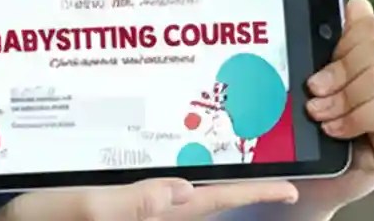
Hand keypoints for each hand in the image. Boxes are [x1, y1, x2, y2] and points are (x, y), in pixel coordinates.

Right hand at [0, 177, 298, 220]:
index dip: (255, 194)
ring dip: (210, 180)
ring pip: (182, 196)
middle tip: (275, 168)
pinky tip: (172, 165)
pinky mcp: (111, 208)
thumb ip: (129, 203)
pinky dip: (170, 179)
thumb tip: (181, 191)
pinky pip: (152, 193)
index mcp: (148, 215)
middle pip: (206, 200)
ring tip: (236, 158)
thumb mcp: (79, 209)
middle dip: (242, 184)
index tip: (293, 187)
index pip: (214, 201)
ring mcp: (129, 214)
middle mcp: (146, 216)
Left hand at [294, 0, 373, 215]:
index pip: (373, 25)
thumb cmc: (316, 129)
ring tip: (321, 114)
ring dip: (340, 99)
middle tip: (316, 90)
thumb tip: (358, 4)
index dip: (342, 41)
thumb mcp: (321, 80)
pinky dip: (353, 119)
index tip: (321, 63)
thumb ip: (336, 44)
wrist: (314, 179)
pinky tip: (336, 129)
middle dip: (338, 68)